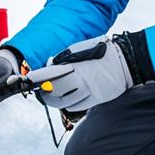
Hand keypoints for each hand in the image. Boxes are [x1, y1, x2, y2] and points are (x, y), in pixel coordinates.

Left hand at [28, 33, 148, 111]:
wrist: (127, 61)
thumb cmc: (102, 51)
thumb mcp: (80, 48)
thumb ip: (63, 58)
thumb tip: (50, 65)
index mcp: (76, 66)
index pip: (49, 75)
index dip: (36, 78)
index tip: (27, 79)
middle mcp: (82, 81)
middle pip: (54, 92)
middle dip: (43, 92)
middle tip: (38, 90)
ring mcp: (90, 93)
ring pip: (65, 103)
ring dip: (53, 101)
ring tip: (49, 96)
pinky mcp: (97, 100)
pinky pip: (77, 107)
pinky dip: (67, 104)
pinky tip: (65, 99)